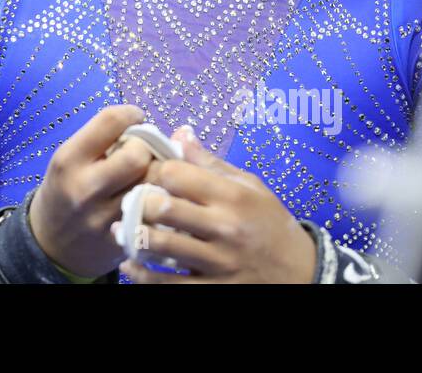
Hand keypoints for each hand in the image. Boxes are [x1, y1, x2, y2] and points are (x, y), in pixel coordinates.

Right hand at [27, 104, 153, 277]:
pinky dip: (159, 199)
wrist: (51, 244)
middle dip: (146, 147)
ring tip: (151, 171)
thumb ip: (102, 141)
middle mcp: (86, 187)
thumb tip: (146, 127)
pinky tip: (153, 195)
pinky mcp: (123, 237)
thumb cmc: (66, 190)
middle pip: (137, 155)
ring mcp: (105, 216)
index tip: (135, 119)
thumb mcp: (70, 160)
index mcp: (69, 160)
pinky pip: (154, 210)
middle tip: (144, 150)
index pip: (111, 121)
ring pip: (151, 183)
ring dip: (158, 172)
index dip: (131, 114)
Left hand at [119, 127, 316, 283]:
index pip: (176, 174)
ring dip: (133, 236)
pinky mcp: (213, 289)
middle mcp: (224, 227)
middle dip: (138, 201)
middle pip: (163, 207)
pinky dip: (142, 274)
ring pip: (161, 245)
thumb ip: (210, 163)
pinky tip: (130, 264)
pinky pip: (168, 284)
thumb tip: (179, 132)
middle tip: (127, 200)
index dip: (153, 170)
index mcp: (231, 196)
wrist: (301, 273)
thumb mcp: (249, 186)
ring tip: (120, 228)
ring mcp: (218, 261)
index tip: (144, 172)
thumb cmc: (270, 223)